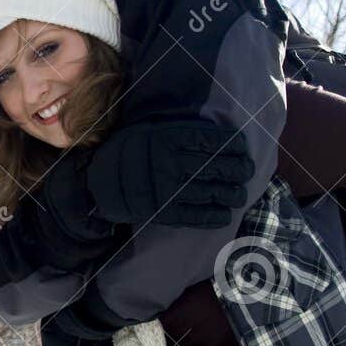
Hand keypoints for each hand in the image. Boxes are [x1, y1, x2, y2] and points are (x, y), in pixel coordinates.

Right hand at [86, 120, 253, 228]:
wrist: (98, 183)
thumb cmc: (129, 152)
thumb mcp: (149, 129)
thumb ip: (179, 130)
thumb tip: (217, 133)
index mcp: (166, 138)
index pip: (211, 140)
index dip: (233, 144)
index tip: (242, 147)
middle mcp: (169, 162)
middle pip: (217, 166)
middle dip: (238, 169)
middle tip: (247, 170)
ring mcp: (168, 190)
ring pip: (212, 192)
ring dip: (232, 194)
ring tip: (239, 193)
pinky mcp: (164, 212)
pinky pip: (198, 216)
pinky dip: (215, 216)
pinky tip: (224, 213)